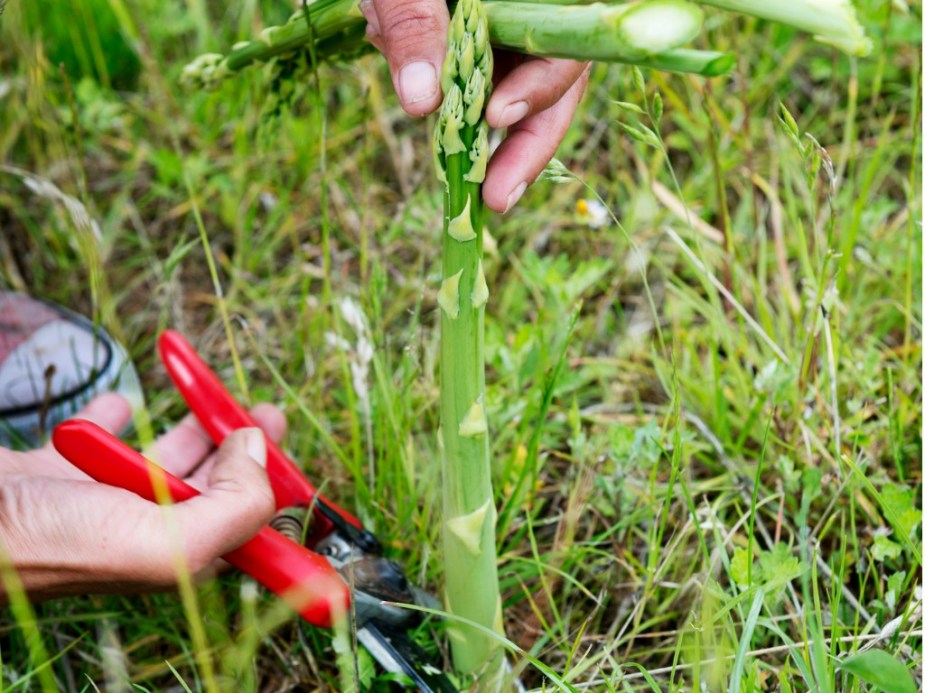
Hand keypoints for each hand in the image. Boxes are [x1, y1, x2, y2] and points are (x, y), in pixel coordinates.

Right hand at [0, 393, 284, 599]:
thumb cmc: (52, 542)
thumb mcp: (162, 541)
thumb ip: (230, 506)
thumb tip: (258, 449)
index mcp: (174, 553)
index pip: (242, 520)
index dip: (269, 483)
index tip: (280, 441)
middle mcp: (143, 527)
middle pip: (210, 485)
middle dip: (241, 449)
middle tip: (264, 413)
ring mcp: (100, 498)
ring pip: (162, 459)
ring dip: (193, 429)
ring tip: (220, 402)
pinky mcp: (61, 471)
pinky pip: (100, 437)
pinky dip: (117, 415)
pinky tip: (126, 402)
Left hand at [360, 0, 589, 212]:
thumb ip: (411, 22)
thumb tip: (421, 103)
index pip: (565, 42)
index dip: (541, 84)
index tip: (495, 116)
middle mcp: (538, 12)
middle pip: (557, 80)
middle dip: (527, 143)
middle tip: (494, 199)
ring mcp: (516, 31)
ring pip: (526, 93)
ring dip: (496, 144)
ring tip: (471, 189)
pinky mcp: (488, 48)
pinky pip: (489, 92)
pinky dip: (465, 122)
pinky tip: (442, 138)